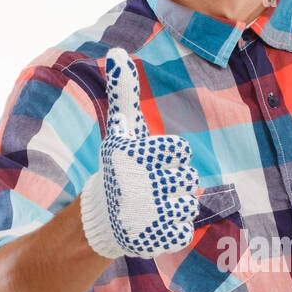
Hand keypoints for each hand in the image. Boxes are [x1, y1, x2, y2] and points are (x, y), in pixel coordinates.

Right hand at [80, 48, 199, 258]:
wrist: (101, 217)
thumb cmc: (119, 169)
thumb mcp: (121, 131)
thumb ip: (125, 94)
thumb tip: (117, 52)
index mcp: (137, 155)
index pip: (182, 151)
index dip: (170, 158)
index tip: (150, 164)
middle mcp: (142, 182)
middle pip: (190, 179)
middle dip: (174, 183)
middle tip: (151, 188)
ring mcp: (150, 213)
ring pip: (189, 205)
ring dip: (174, 206)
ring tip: (151, 207)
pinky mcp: (157, 239)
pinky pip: (185, 231)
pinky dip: (172, 230)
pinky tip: (153, 226)